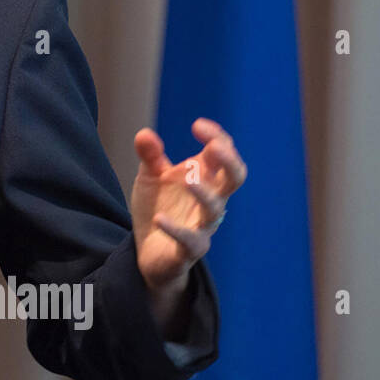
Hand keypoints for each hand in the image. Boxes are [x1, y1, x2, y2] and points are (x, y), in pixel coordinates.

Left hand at [131, 117, 247, 292]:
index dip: (216, 137)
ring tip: (189, 180)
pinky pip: (192, 241)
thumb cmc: (159, 208)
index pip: (222, 152)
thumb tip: (144, 133)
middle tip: (216, 147)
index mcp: (205, 177)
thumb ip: (150, 156)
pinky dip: (176, 229)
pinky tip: (160, 219)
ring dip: (204, 194)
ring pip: (216, 209)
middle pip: (235, 178)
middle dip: (230, 161)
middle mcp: (210, 199)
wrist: (149, 253)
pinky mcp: (190, 249)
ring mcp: (202, 224)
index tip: (197, 126)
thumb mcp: (151, 178)